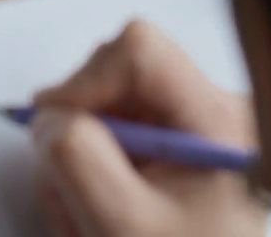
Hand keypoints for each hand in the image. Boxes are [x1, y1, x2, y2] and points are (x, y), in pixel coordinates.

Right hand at [30, 21, 266, 236]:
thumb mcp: (118, 225)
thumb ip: (76, 157)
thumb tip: (49, 116)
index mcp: (220, 120)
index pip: (139, 51)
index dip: (83, 82)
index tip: (54, 131)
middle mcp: (221, 112)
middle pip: (121, 76)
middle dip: (79, 130)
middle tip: (68, 195)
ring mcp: (205, 131)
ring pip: (115, 108)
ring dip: (82, 159)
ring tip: (83, 220)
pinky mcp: (188, 151)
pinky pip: (125, 135)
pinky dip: (98, 171)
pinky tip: (101, 215)